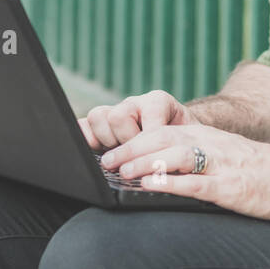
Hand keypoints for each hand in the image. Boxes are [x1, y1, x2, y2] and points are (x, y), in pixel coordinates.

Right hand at [78, 89, 200, 150]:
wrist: (177, 141)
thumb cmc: (182, 143)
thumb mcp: (186, 142)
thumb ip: (177, 146)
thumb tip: (159, 166)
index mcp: (158, 102)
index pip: (148, 112)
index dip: (149, 136)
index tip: (155, 153)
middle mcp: (134, 103)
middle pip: (117, 116)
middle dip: (126, 141)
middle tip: (137, 156)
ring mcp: (115, 112)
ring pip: (98, 117)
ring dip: (108, 141)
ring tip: (122, 154)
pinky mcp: (99, 126)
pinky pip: (82, 126)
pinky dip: (88, 140)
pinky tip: (100, 153)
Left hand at [100, 124, 269, 219]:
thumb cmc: (258, 170)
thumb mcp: (222, 156)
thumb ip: (194, 158)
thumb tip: (157, 171)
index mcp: (205, 136)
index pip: (160, 131)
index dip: (132, 140)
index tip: (109, 152)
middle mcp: (209, 144)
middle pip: (161, 138)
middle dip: (130, 148)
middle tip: (105, 161)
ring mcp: (219, 164)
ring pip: (175, 154)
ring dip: (145, 162)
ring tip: (122, 171)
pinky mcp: (229, 186)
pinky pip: (196, 182)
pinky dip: (171, 183)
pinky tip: (152, 187)